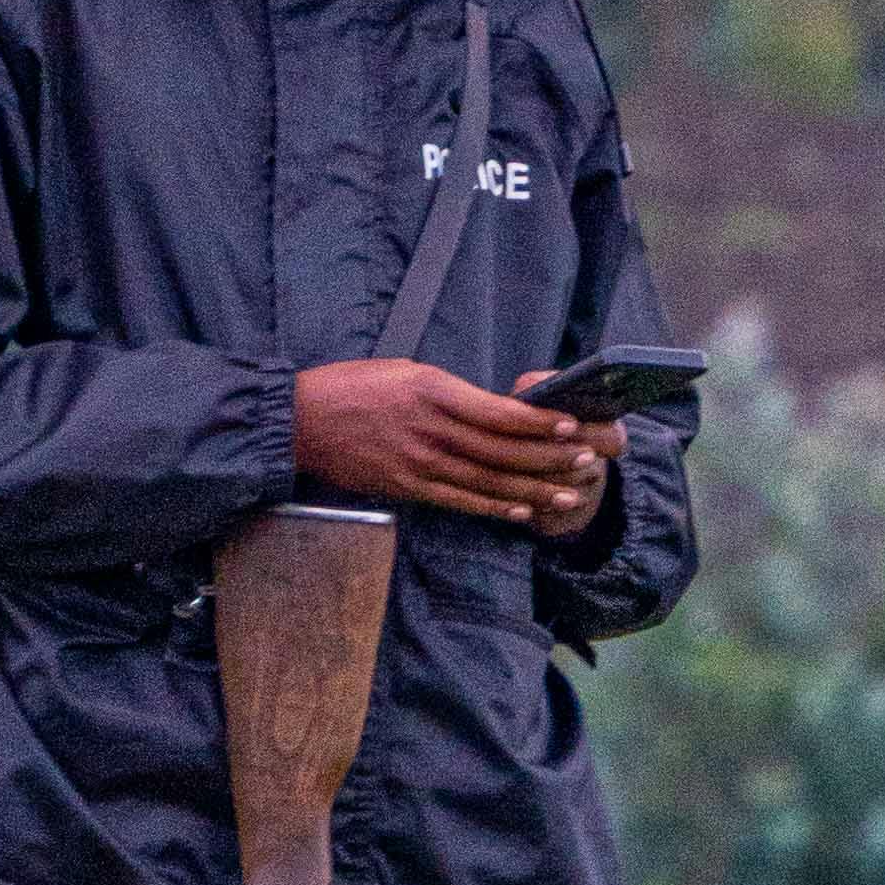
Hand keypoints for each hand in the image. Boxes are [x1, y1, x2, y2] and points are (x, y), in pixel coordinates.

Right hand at [291, 361, 627, 536]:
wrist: (300, 422)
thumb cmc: (353, 387)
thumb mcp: (407, 372)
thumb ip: (449, 393)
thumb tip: (491, 410)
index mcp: (433, 392)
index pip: (498, 413)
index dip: (537, 424)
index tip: (569, 425)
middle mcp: (431, 430)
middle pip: (502, 451)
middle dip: (548, 459)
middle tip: (585, 462)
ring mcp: (420, 464)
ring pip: (487, 482)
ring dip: (531, 490)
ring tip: (567, 494)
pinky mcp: (408, 488)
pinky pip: (460, 502)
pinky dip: (493, 509)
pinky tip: (521, 511)